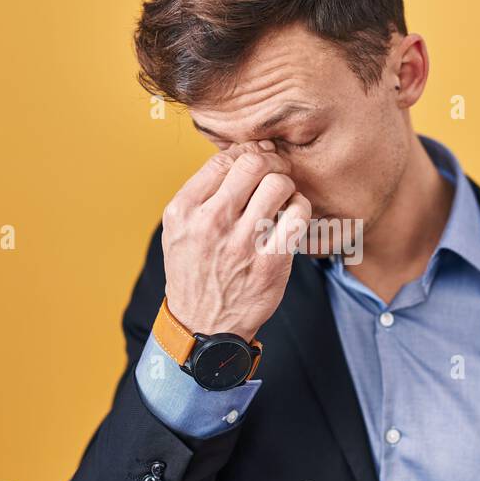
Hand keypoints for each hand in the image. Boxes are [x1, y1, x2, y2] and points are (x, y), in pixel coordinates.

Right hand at [161, 140, 311, 342]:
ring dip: (286, 187)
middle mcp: (210, 223)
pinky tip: (292, 218)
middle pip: (254, 165)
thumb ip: (202, 193)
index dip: (246, 154)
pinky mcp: (270, 263)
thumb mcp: (179, 229)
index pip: (223, 159)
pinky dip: (300, 209)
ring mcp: (241, 244)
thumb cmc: (194, 271)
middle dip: (270, 163)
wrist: (202, 326)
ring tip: (282, 200)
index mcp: (184, 210)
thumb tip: (242, 154)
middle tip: (275, 173)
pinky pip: (298, 215)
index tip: (256, 162)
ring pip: (279, 185)